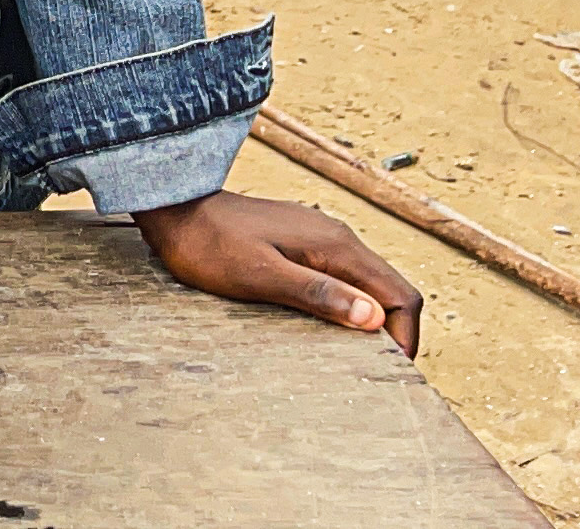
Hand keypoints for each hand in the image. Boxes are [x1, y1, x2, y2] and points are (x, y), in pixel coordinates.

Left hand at [134, 190, 423, 355]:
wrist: (175, 208)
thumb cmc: (210, 244)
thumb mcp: (261, 276)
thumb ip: (319, 293)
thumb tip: (373, 318)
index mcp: (337, 246)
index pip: (400, 295)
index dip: (405, 336)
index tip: (390, 370)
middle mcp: (337, 238)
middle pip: (389, 290)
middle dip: (392, 331)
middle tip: (376, 370)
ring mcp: (320, 238)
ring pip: (367, 284)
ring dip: (369, 319)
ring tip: (353, 354)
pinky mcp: (302, 243)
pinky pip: (342, 277)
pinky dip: (347, 304)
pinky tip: (326, 324)